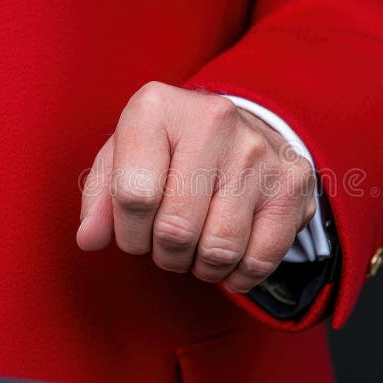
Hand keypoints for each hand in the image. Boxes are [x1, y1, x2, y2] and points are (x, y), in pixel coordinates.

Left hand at [76, 82, 315, 292]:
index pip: (133, 196)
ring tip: (197, 248)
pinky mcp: (293, 181)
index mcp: (157, 107)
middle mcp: (213, 120)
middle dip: (163, 253)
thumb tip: (89, 239)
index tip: (135, 229)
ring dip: (200, 267)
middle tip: (167, 242)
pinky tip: (229, 260)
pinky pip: (261, 258)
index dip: (128, 231)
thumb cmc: (168, 148)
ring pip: (218, 250)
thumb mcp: (123, 157)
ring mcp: (258, 151)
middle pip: (175, 229)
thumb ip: (101, 198)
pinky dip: (239, 275)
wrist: (237, 126)